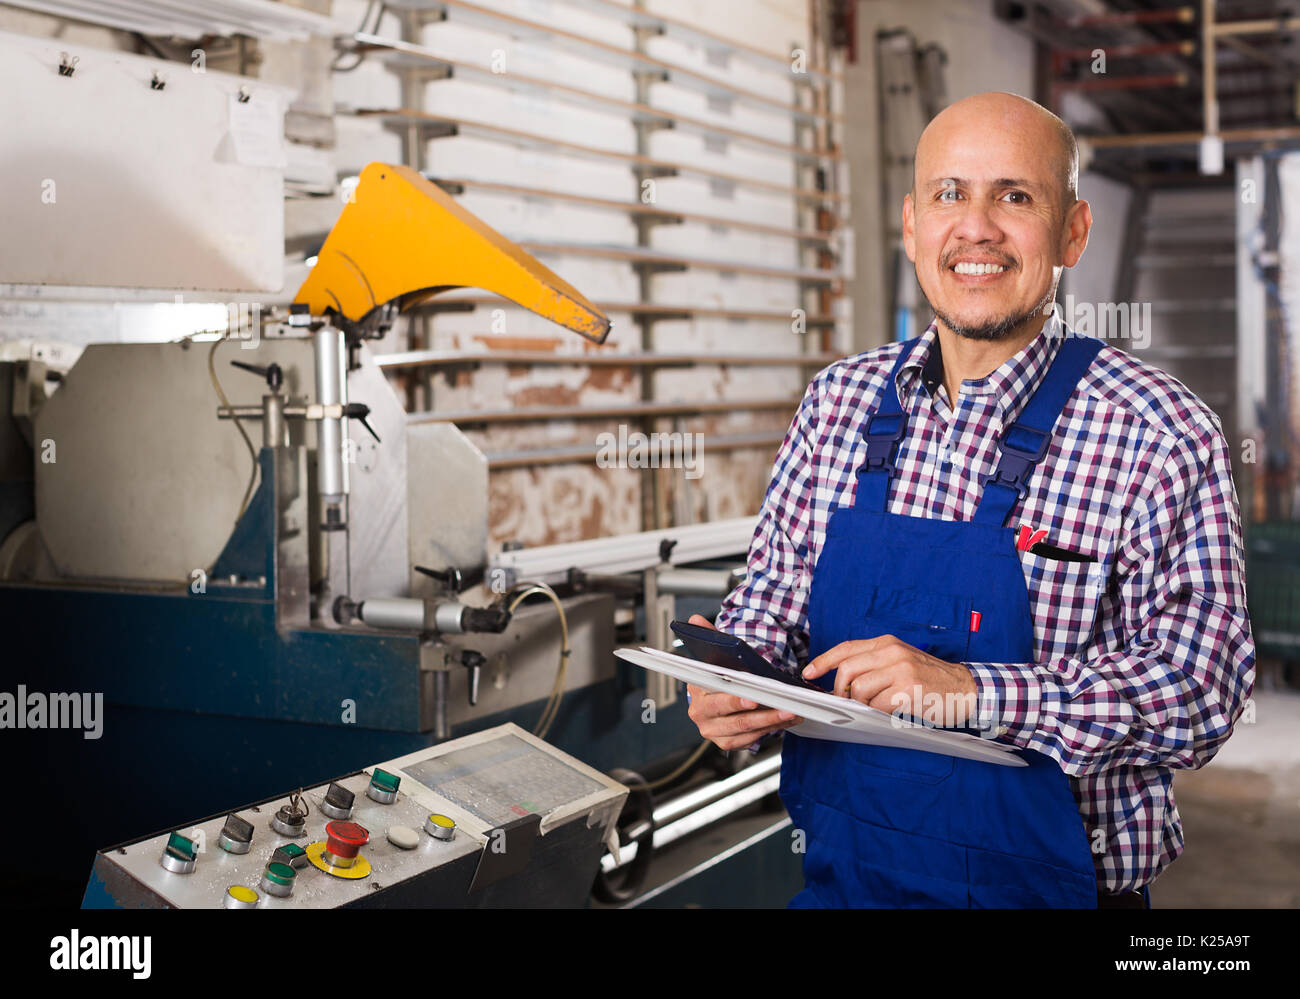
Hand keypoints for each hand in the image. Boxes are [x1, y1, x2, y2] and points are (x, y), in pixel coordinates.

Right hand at [682, 614, 801, 750]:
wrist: (715, 699)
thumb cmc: (718, 676)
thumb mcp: (712, 657)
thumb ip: (707, 636)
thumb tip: (695, 618)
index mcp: (696, 692)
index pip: (715, 697)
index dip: (734, 700)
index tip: (752, 699)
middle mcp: (701, 715)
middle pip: (733, 718)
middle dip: (761, 714)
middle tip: (783, 708)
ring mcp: (713, 731)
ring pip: (746, 730)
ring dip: (771, 722)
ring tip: (791, 712)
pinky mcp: (727, 742)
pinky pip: (750, 740)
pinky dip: (769, 731)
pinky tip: (784, 721)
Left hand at [802, 635, 977, 726]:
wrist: (965, 688)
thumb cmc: (931, 678)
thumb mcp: (901, 660)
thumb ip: (874, 665)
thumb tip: (843, 682)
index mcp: (887, 643)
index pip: (846, 648)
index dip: (823, 661)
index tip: (809, 672)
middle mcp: (892, 652)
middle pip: (847, 669)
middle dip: (840, 690)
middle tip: (848, 701)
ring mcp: (900, 670)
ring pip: (859, 689)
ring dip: (860, 703)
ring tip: (875, 706)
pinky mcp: (908, 690)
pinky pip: (877, 705)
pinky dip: (877, 712)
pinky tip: (890, 711)